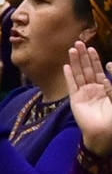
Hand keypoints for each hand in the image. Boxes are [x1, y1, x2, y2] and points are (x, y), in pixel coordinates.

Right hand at [65, 41, 111, 156]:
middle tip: (79, 42)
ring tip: (72, 49)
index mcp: (105, 87)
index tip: (93, 49)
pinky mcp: (75, 99)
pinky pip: (72, 85)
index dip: (97, 60)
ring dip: (76, 62)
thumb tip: (108, 66)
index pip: (100, 70)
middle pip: (87, 69)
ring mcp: (84, 93)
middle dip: (84, 56)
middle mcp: (94, 89)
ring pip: (79, 74)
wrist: (104, 131)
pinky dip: (69, 76)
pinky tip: (66, 66)